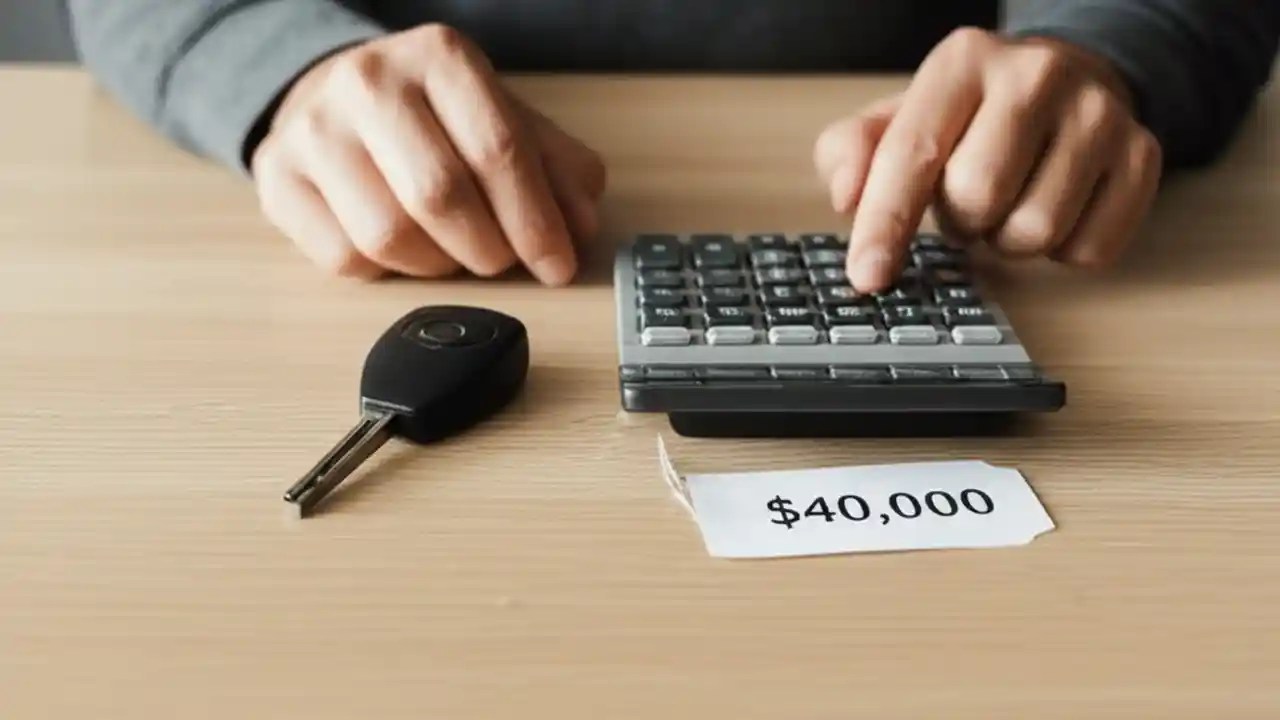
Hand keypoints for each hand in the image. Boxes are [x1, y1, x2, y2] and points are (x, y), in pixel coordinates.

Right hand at [252, 25, 606, 284]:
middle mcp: (369, 81)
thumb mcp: (505, 122)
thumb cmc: (433, 119)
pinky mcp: (276, 177)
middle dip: (487, 249)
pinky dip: (386, 273)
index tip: (557, 265)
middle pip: (440, 196)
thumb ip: (556, 169)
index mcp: (439, 56)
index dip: (535, 221)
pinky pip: (344, 258)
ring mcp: (313, 129)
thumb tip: (580, 227)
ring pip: (388, 236)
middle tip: (502, 261)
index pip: (498, 149)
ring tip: (451, 251)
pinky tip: (402, 249)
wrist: (334, 99)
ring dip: (437, 265)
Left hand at [814, 28, 1162, 291]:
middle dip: (960, 221)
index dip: (884, 223)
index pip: (914, 153)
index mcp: (964, 60)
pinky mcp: (1144, 154)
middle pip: (978, 198)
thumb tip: (846, 196)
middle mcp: (1037, 74)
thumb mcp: (897, 119)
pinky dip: (1061, 250)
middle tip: (967, 201)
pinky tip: (1055, 208)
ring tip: (1010, 202)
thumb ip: (851, 152)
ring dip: (1008, 239)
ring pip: (1035, 231)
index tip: (867, 277)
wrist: (1072, 78)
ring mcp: (1099, 113)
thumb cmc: (968, 115)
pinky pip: (1089, 250)